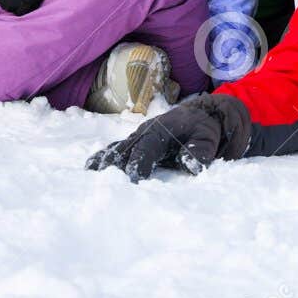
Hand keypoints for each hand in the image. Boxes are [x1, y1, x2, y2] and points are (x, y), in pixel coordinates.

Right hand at [86, 93, 251, 180]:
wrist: (202, 116)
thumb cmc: (204, 128)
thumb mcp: (208, 138)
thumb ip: (200, 151)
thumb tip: (190, 163)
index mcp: (161, 130)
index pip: (146, 149)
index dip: (138, 164)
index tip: (132, 181)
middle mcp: (145, 132)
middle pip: (125, 149)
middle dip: (112, 164)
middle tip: (97, 180)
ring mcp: (139, 137)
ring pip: (117, 149)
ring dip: (103, 160)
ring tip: (88, 173)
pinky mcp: (137, 143)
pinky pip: (118, 150)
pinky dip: (105, 157)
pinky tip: (91, 167)